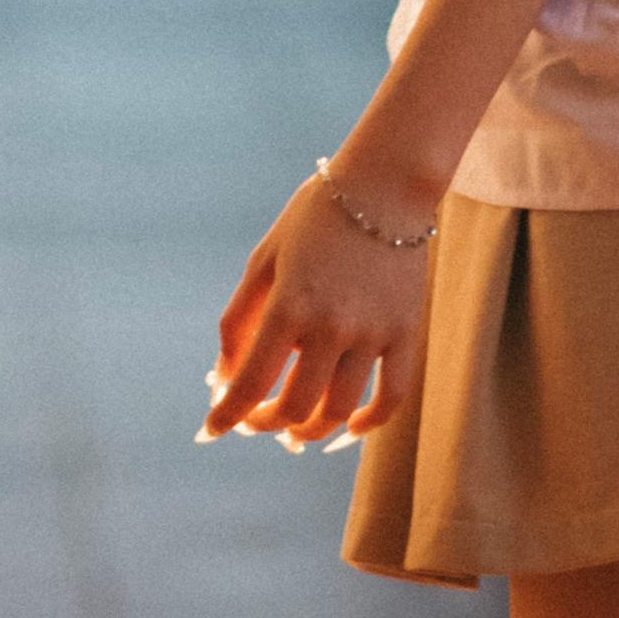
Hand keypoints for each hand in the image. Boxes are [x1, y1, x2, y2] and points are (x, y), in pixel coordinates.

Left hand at [205, 171, 430, 453]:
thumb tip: (223, 377)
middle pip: (294, 406)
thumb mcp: (264, 260)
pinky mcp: (406, 333)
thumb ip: (240, 319)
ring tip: (296, 432)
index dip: (227, 414)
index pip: (251, 381)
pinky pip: (392, 397)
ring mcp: (373, 333)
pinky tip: (351, 428)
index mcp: (289, 305)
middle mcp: (332, 326)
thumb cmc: (314, 219)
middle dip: (266, 423)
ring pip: (339, 410)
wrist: (384, 186)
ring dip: (311, 431)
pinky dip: (370, 423)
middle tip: (257, 422)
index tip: (212, 430)